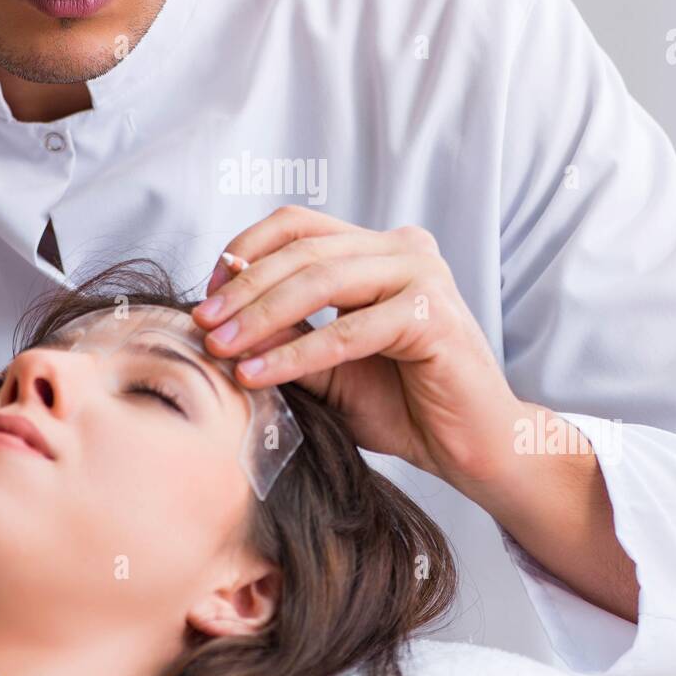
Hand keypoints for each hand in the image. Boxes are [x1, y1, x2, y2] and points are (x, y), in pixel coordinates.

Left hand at [191, 206, 523, 488]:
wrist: (473, 450)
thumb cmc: (404, 407)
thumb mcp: (326, 365)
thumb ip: (284, 333)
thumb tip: (217, 315)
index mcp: (381, 248)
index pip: (299, 225)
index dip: (245, 250)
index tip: (208, 294)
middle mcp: (406, 248)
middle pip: (304, 250)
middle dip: (244, 288)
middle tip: (202, 323)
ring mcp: (424, 275)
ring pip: (321, 281)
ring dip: (261, 317)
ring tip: (220, 348)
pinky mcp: (432, 314)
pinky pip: (347, 331)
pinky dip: (295, 353)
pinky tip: (257, 375)